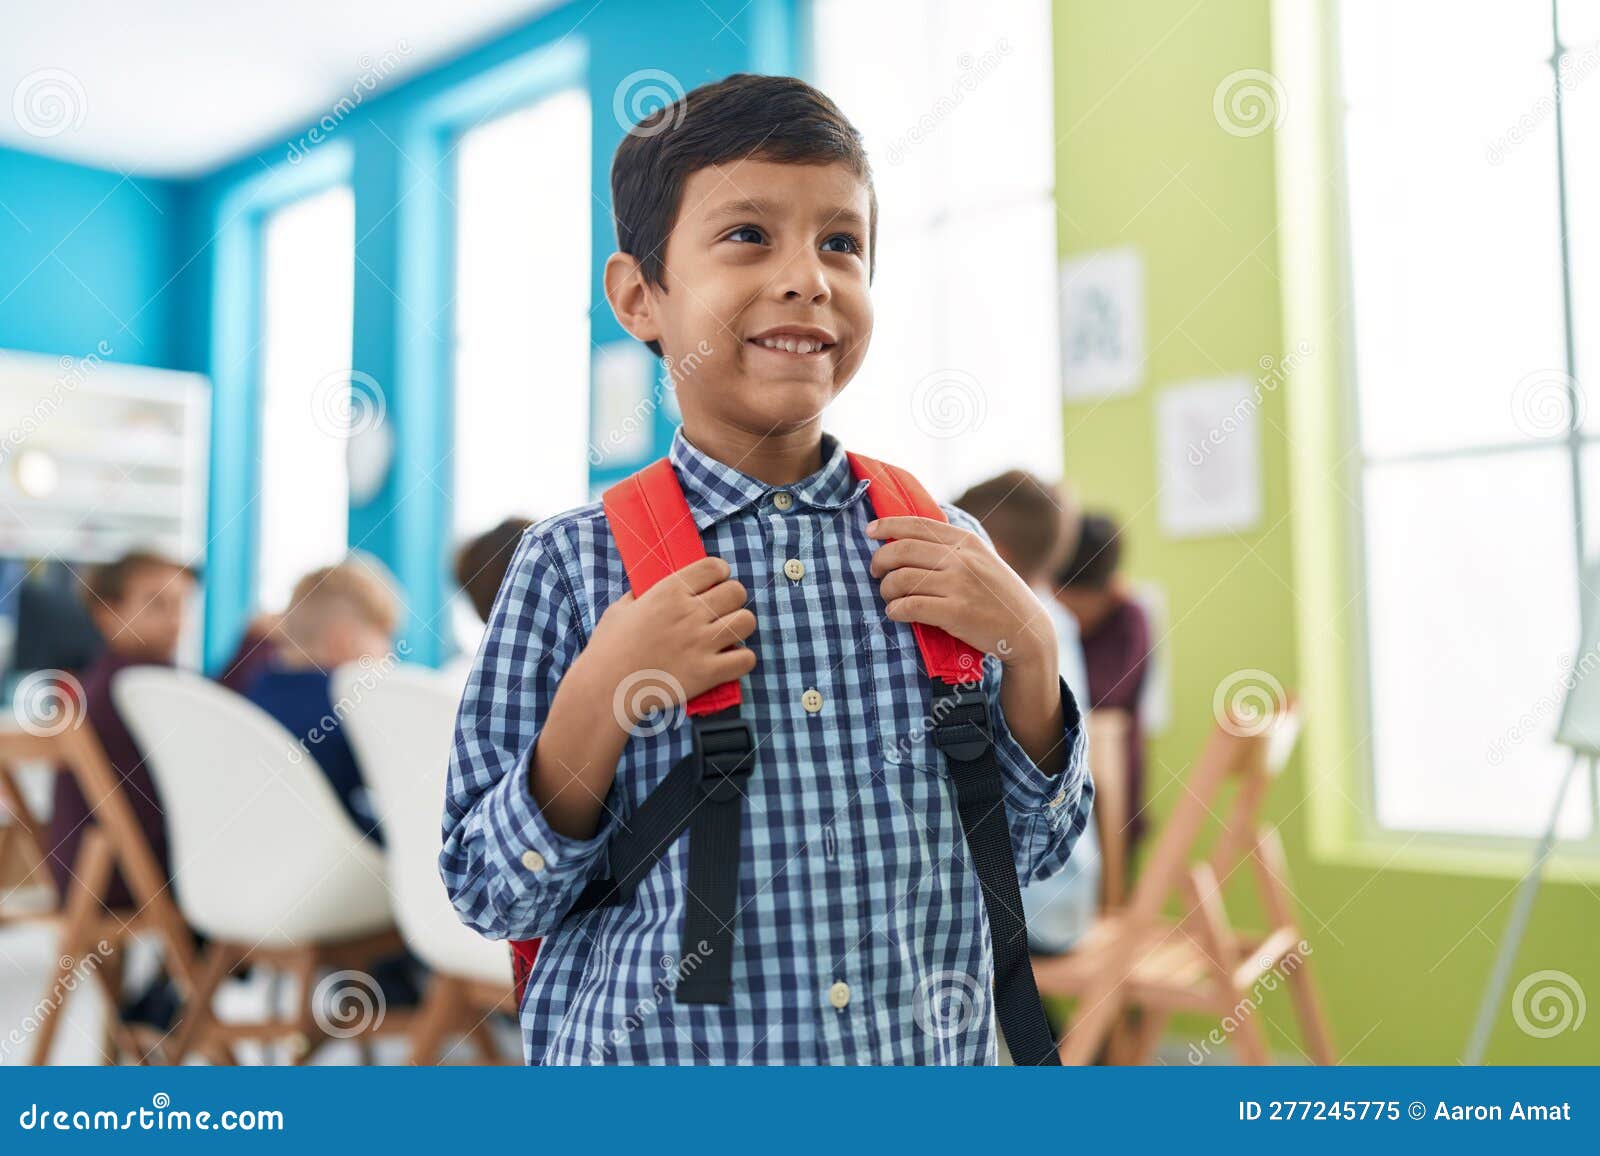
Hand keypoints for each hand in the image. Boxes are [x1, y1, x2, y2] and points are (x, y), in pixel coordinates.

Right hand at [580, 555, 757, 724]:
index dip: (720, 572)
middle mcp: (689, 613)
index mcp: (668, 592)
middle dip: (733, 598)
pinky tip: (728, 661)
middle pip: (737, 591)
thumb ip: (640, 595)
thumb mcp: (619, 609)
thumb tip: (648, 590)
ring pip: (747, 621)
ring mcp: (700, 643)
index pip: (713, 567)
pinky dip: (742, 660)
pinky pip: (746, 659)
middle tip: (722, 611)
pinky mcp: (707, 673)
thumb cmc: (607, 650)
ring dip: (740, 626)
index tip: (717, 581)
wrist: (605, 690)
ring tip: (727, 635)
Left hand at [866, 516, 1053, 668]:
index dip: (888, 525)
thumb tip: (911, 535)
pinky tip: (896, 613)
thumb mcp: (982, 559)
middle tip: (875, 571)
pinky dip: (895, 610)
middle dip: (880, 560)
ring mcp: (959, 585)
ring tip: (889, 597)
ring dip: (886, 589)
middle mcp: (961, 559)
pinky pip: (909, 606)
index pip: (917, 524)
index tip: (870, 531)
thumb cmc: (998, 595)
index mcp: (965, 541)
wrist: (1026, 629)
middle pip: (901, 550)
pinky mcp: (955, 613)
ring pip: (901, 579)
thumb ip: (953, 547)